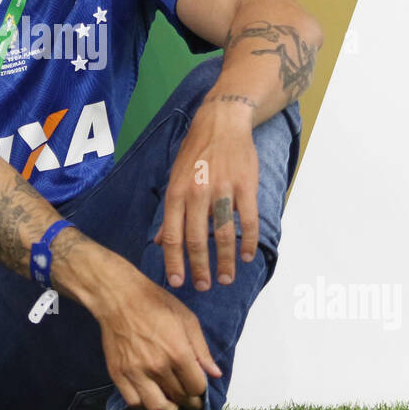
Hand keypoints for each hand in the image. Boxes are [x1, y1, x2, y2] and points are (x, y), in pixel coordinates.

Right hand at [90, 259, 220, 409]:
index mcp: (177, 352)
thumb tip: (215, 374)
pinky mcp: (118, 374)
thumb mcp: (186, 319)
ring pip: (157, 407)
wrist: (118, 297)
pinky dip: (144, 406)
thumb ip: (201, 349)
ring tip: (172, 404)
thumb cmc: (155, 303)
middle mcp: (157, 366)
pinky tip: (150, 398)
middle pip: (179, 398)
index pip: (196, 387)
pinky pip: (133, 402)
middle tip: (189, 400)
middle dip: (188, 402)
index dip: (201, 390)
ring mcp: (135, 372)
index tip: (199, 388)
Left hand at [154, 97, 258, 290]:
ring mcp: (222, 189)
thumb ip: (170, 213)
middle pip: (197, 239)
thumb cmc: (195, 153)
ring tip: (226, 278)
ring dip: (226, 261)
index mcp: (176, 193)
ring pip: (224, 234)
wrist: (222, 123)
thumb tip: (159, 243)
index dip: (174, 261)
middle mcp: (196, 193)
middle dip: (200, 268)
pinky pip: (248, 220)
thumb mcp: (174, 179)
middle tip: (203, 286)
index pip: (172, 235)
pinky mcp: (246, 186)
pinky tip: (247, 256)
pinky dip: (248, 241)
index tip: (177, 282)